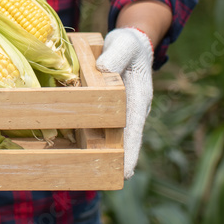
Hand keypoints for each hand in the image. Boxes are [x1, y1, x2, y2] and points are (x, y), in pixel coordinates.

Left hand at [95, 27, 153, 178]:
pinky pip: (106, 124)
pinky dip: (99, 136)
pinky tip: (85, 148)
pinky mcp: (113, 107)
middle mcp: (133, 107)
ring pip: (116, 133)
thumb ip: (116, 56)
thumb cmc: (129, 45)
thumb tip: (104, 70)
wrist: (132, 43)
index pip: (135, 128)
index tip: (127, 171)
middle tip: (109, 181)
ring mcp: (124, 109)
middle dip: (120, 159)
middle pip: (126, 138)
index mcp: (138, 96)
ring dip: (108, 151)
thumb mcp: (123, 45)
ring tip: (94, 173)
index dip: (131, 150)